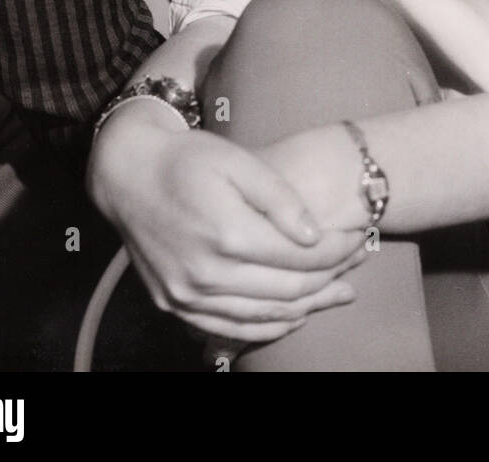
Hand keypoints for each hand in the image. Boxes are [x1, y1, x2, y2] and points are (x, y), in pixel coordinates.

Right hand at [87, 100, 365, 341]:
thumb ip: (280, 199)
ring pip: (265, 317)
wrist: (127, 175)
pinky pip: (232, 329)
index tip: (361, 236)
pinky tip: (295, 314)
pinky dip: (269, 326)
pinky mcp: (175, 305)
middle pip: (289, 290)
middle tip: (360, 261)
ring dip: (309, 307)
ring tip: (341, 291)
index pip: (301, 256)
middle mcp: (207, 274)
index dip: (338, 249)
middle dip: (332, 276)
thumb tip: (315, 235)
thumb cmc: (187, 160)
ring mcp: (188, 295)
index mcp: (227, 234)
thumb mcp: (238, 161)